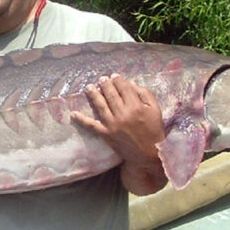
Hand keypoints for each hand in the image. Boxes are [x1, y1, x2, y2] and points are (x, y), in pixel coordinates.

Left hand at [73, 75, 167, 194]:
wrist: (148, 153)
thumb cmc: (153, 129)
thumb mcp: (155, 109)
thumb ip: (145, 94)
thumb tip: (131, 83)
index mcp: (136, 106)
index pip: (124, 88)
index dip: (118, 80)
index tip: (114, 76)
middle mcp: (123, 114)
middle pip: (111, 94)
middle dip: (105, 84)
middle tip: (101, 79)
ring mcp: (112, 124)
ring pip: (100, 105)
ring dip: (93, 95)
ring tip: (88, 87)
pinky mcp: (106, 134)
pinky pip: (92, 126)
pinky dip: (82, 120)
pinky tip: (74, 114)